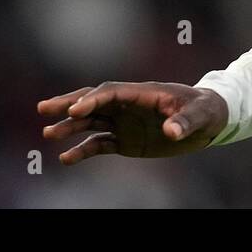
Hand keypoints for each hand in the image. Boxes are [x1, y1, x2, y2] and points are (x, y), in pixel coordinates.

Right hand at [37, 81, 228, 164]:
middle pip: (93, 101)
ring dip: (70, 127)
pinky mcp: (125, 140)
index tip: (74, 110)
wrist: (208, 121)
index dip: (93, 99)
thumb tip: (171, 131)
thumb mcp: (201, 114)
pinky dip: (83, 150)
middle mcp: (128, 106)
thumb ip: (185, 121)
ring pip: (91, 121)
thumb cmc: (205, 110)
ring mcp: (124, 122)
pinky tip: (66, 158)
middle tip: (44, 108)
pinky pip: (99, 144)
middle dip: (69, 103)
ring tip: (48, 134)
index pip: (112, 93)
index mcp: (143, 93)